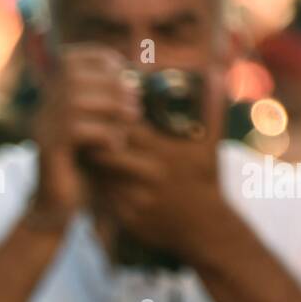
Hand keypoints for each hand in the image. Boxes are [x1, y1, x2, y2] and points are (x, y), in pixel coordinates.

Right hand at [30, 45, 141, 228]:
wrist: (59, 206)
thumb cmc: (85, 166)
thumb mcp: (99, 128)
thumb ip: (111, 103)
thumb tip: (136, 81)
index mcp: (52, 96)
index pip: (70, 58)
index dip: (100, 59)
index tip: (123, 71)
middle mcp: (42, 107)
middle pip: (73, 77)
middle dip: (111, 85)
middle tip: (135, 104)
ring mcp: (42, 127)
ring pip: (76, 101)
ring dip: (111, 108)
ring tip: (130, 122)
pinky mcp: (49, 149)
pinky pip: (77, 130)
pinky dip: (103, 134)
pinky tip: (114, 147)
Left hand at [85, 120, 225, 261]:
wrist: (205, 228)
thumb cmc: (205, 181)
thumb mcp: (210, 145)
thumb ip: (211, 108)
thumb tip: (216, 73)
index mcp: (166, 153)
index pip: (127, 129)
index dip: (112, 120)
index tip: (105, 113)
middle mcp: (150, 176)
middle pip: (108, 152)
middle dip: (95, 142)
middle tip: (86, 132)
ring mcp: (138, 198)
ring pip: (100, 175)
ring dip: (91, 164)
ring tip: (83, 152)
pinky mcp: (127, 218)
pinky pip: (102, 198)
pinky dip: (95, 186)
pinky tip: (92, 178)